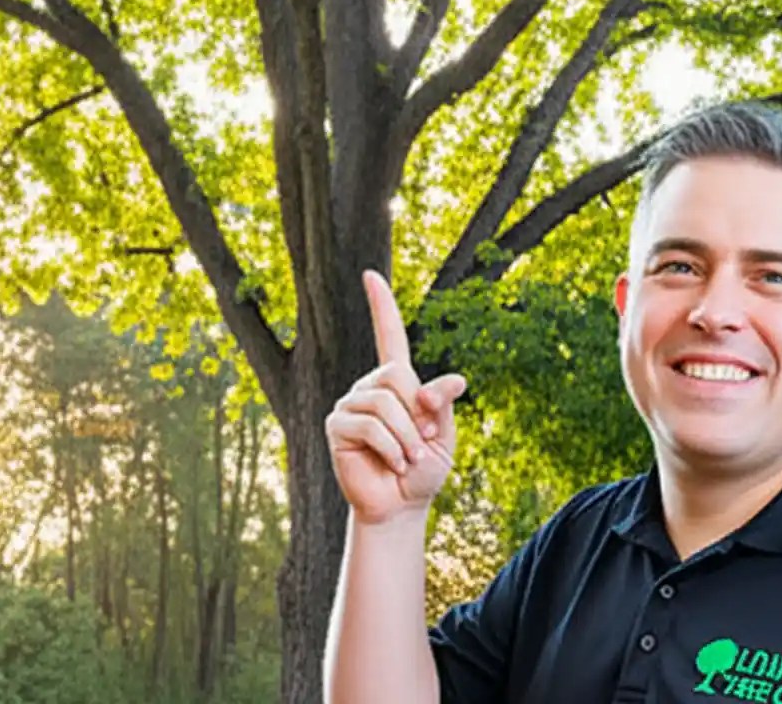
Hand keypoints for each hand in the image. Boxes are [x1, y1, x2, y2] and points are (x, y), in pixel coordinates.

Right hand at [325, 270, 466, 523]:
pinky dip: (391, 447)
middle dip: (418, 411)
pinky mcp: (337, 426)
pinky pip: (369, 424)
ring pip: (385, 402)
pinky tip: (393, 463)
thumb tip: (444, 383)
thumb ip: (442, 405)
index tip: (370, 275)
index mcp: (397, 383)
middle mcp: (369, 387)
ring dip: (407, 435)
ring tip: (408, 459)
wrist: (401, 505)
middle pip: (397, 374)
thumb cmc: (423, 469)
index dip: (381, 306)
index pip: (388, 336)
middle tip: (422, 442)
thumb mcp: (443, 436)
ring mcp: (350, 404)